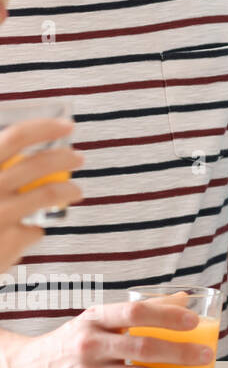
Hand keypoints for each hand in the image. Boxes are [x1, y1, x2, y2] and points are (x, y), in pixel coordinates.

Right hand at [0, 118, 83, 272]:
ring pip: (50, 193)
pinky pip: (34, 230)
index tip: (67, 126)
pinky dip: (35, 230)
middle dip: (66, 157)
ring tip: (76, 191)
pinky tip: (31, 232)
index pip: (15, 136)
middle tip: (79, 158)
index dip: (45, 128)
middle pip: (39, 163)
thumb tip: (24, 144)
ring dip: (69, 189)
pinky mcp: (8, 241)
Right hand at [0, 300, 213, 367]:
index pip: (134, 312)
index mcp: (96, 319)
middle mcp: (90, 345)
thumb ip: (140, 310)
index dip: (166, 315)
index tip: (193, 321)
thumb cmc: (73, 341)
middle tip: (205, 353)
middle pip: (142, 347)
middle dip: (179, 351)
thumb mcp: (99, 319)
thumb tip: (182, 300)